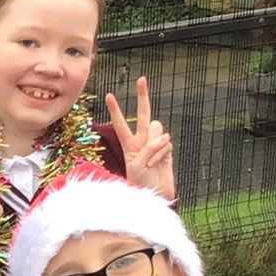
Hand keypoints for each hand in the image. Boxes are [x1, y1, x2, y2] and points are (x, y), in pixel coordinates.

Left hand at [105, 78, 175, 201]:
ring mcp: (156, 145)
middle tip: (141, 79)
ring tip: (150, 163)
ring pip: (158, 130)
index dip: (115, 110)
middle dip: (143, 96)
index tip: (108, 95)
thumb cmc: (139, 184)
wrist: (154, 196)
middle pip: (143, 114)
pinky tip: (158, 165)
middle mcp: (142, 141)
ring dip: (154, 146)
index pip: (121, 124)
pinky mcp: (167, 151)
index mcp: (129, 145)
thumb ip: (146, 148)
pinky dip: (161, 154)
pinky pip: (166, 143)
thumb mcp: (135, 166)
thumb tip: (161, 137)